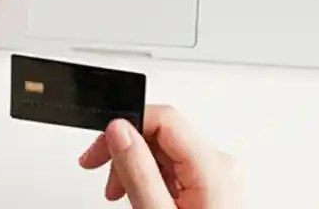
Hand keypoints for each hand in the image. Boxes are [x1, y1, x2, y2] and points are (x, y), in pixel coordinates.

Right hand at [79, 106, 239, 208]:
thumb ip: (138, 172)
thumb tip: (120, 131)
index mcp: (212, 166)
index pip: (164, 119)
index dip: (127, 124)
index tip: (100, 148)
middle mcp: (220, 166)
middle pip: (162, 134)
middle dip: (126, 150)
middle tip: (98, 170)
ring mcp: (218, 178)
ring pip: (165, 152)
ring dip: (135, 167)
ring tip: (118, 193)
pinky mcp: (211, 190)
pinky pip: (174, 171)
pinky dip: (150, 180)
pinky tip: (139, 198)